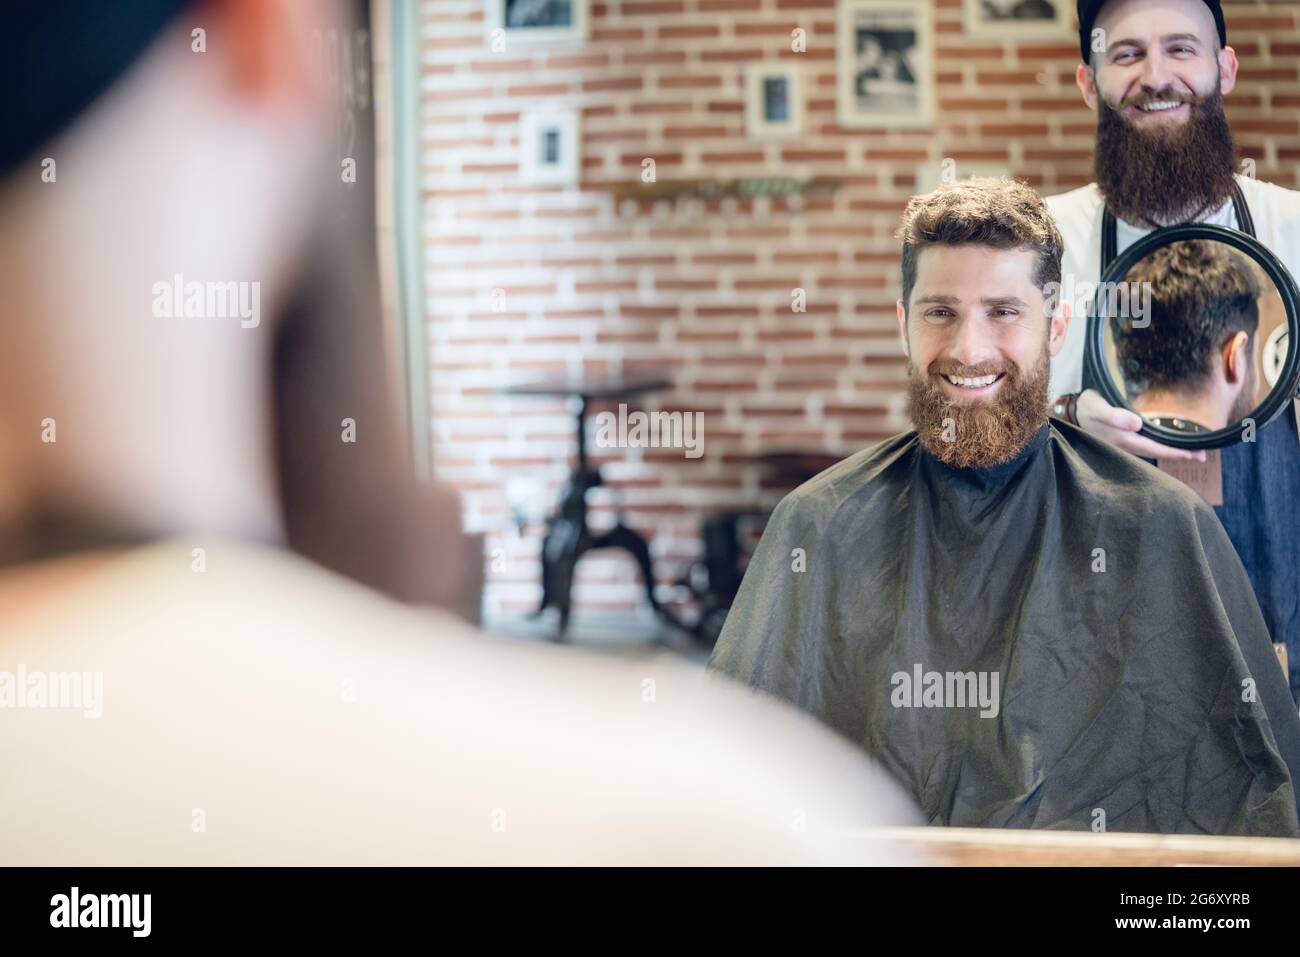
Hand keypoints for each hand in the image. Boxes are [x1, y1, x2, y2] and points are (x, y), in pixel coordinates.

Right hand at [1073, 389, 1206, 462]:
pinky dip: (1160, 446)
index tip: (1194, 454)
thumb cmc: (1085, 408)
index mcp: (1123, 439)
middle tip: (1202, 456)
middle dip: (1178, 454)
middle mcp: (1125, 444)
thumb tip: (1137, 424)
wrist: (1071, 411)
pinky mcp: (1123, 438)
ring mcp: (1124, 443)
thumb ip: (1114, 416)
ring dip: (1171, 451)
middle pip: (1157, 452)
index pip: (1154, 449)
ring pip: (1152, 450)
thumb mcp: (1097, 408)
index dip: (1174, 452)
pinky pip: (1146, 445)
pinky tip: (1167, 443)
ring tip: (1190, 451)